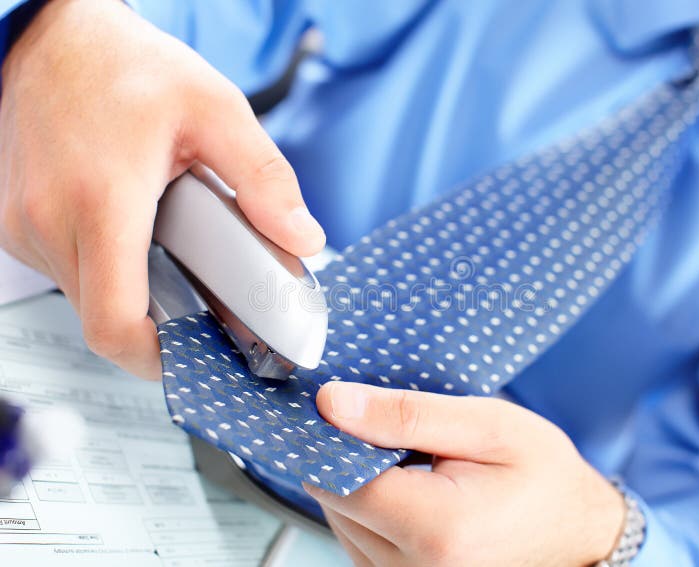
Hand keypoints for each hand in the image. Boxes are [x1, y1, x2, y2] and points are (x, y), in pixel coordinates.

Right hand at [0, 0, 324, 377]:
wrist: (54, 35)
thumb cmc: (128, 66)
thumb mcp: (215, 110)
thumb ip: (263, 179)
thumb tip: (304, 239)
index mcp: (99, 203)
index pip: (116, 324)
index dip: (161, 358)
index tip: (199, 356)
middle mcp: (47, 222)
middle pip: (105, 319)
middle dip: (159, 327)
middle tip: (205, 306)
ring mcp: (21, 226)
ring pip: (84, 299)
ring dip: (133, 296)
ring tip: (174, 260)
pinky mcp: (14, 223)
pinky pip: (66, 272)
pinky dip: (107, 272)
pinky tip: (139, 240)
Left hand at [305, 382, 625, 566]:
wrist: (577, 531)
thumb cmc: (542, 477)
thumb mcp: (485, 424)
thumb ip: (406, 414)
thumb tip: (334, 404)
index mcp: (439, 529)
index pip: (340, 482)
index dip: (334, 439)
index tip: (348, 411)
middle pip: (336, 503)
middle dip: (349, 459)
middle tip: (393, 433)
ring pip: (340, 522)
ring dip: (359, 484)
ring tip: (410, 464)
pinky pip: (357, 541)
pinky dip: (371, 509)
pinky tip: (407, 490)